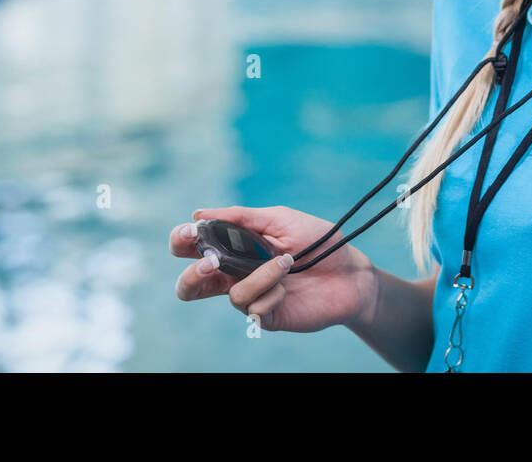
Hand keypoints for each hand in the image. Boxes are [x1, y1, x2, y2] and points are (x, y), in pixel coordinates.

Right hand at [170, 205, 378, 333]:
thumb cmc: (317, 241)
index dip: (181, 241)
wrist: (350, 272)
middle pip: (190, 285)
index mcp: (234, 247)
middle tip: (212, 263)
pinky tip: (290, 288)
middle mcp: (236, 274)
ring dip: (260, 275)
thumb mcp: (280, 220)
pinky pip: (254, 309)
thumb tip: (199, 214)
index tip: (191, 231)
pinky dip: (273, 293)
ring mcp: (251, 296)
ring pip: (231, 294)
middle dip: (192, 275)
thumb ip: (241, 217)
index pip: (192, 248)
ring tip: (287, 263)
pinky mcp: (266, 317)